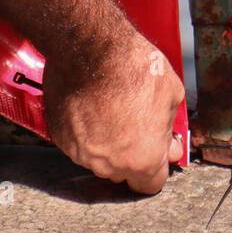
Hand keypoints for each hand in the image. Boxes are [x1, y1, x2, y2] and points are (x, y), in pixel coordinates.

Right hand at [43, 29, 184, 193]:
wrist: (90, 48)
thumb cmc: (135, 69)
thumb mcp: (172, 94)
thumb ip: (168, 126)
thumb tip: (167, 139)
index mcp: (142, 159)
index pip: (150, 184)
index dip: (158, 166)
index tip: (158, 149)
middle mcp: (108, 164)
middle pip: (124, 170)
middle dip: (133, 151)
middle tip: (138, 122)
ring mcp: (80, 153)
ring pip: (99, 156)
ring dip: (108, 140)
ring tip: (113, 107)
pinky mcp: (59, 137)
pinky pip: (78, 141)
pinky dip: (86, 129)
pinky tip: (93, 104)